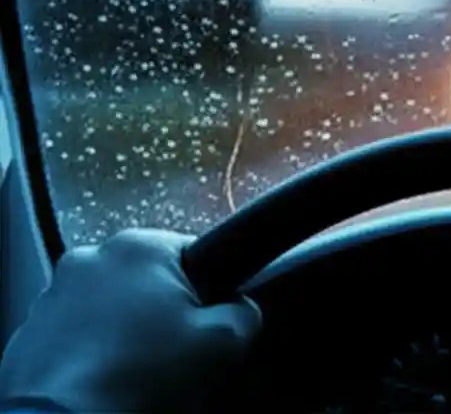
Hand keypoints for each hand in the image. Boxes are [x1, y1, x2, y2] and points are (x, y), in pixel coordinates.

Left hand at [0, 229, 260, 412]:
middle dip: (163, 311)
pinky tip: (106, 379)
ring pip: (110, 305)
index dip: (210, 292)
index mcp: (141, 246)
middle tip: (174, 352)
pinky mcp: (29, 330)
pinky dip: (92, 351)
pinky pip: (76, 333)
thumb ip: (244, 311)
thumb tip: (239, 309)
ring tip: (137, 371)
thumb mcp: (224, 342)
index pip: (196, 254)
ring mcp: (53, 293)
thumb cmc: (143, 376)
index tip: (207, 325)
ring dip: (125, 330)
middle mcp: (91, 257)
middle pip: (149, 280)